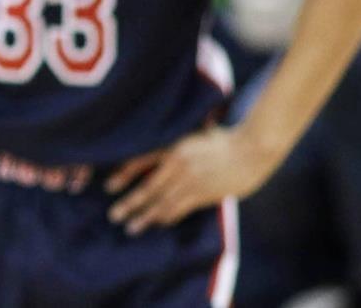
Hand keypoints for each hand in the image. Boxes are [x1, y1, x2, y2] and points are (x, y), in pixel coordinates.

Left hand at [105, 124, 273, 233]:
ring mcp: (191, 180)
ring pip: (162, 203)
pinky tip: (157, 223)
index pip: (140, 161)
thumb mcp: (194, 133)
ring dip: (145, 217)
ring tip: (131, 228)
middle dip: (129, 203)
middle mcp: (177, 163)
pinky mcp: (205, 193)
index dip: (123, 175)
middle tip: (113, 216)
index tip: (108, 187)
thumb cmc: (225, 138)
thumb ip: (176, 142)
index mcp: (172, 146)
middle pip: (147, 187)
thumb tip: (159, 147)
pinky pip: (181, 208)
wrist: (252, 148)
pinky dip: (167, 217)